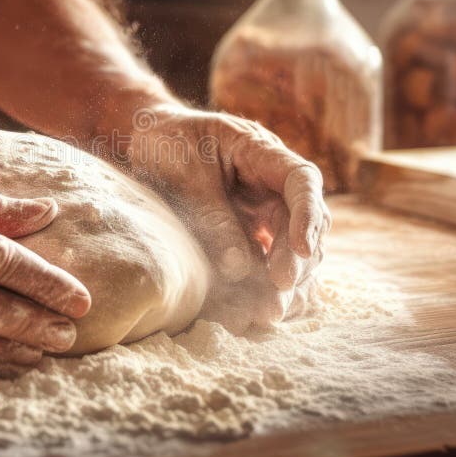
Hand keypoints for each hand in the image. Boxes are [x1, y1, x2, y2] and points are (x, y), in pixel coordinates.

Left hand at [126, 104, 330, 330]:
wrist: (147, 139)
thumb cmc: (168, 143)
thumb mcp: (185, 172)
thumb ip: (213, 215)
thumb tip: (240, 268)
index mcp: (263, 154)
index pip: (302, 182)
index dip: (308, 217)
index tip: (304, 250)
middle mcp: (272, 186)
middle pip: (302, 225)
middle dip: (294, 263)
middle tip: (275, 297)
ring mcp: (263, 212)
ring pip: (290, 252)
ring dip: (282, 286)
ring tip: (262, 316)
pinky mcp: (248, 236)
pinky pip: (263, 265)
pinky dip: (259, 291)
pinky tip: (248, 316)